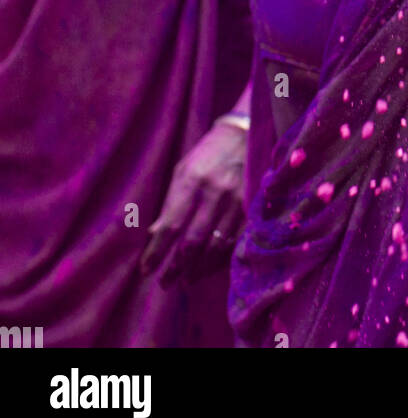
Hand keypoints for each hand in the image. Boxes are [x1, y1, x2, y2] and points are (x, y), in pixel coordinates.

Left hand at [140, 120, 246, 285]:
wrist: (245, 134)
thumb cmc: (208, 153)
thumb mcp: (183, 170)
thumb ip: (171, 201)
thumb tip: (155, 234)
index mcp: (192, 181)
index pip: (171, 225)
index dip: (157, 251)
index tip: (146, 270)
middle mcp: (214, 193)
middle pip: (192, 241)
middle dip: (176, 268)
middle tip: (166, 283)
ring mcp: (236, 201)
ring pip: (215, 246)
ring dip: (198, 269)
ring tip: (186, 281)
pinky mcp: (251, 207)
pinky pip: (236, 242)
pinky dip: (222, 259)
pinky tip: (211, 267)